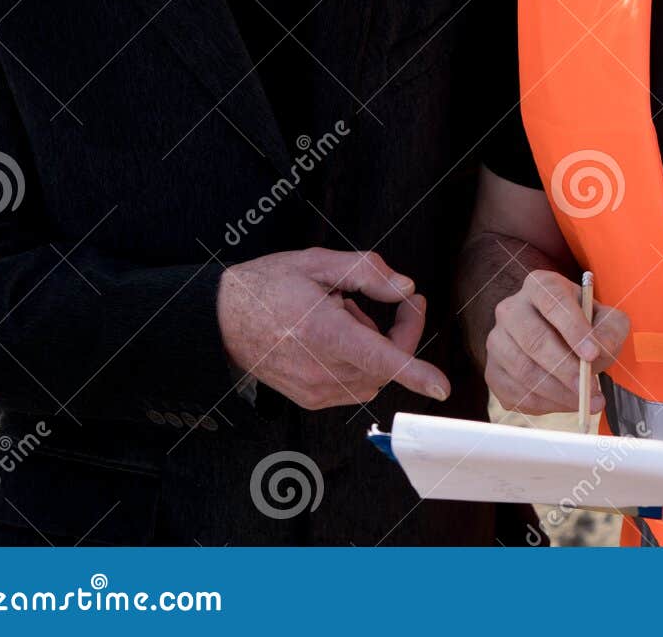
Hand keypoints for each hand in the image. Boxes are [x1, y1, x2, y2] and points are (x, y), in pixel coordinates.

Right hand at [217, 248, 450, 409]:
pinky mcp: (312, 399)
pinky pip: (356, 384)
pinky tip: (336, 336)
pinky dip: (361, 360)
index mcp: (323, 333)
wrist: (220, 320)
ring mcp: (314, 390)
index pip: (380, 358)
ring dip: (378, 346)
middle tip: (398, 298)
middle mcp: (320, 370)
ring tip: (346, 314)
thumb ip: (367, 272)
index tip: (441, 387)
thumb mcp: (317, 263)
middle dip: (403, 331)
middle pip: (387, 363)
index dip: (415, 373)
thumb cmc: (268, 286)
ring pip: (375, 375)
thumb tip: (405, 288)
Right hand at [484, 269, 628, 415]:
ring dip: (557, 392)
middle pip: (533, 339)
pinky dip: (544, 404)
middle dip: (565, 368)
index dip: (573, 329)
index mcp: (541, 286)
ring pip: (523, 370)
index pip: (553, 302)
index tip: (593, 354)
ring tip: (585, 401)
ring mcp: (497, 340)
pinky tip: (566, 403)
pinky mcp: (492, 371)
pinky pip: (514, 393)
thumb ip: (610, 331)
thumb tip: (598, 352)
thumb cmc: (588, 327)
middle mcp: (511, 309)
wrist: (562, 341)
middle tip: (590, 388)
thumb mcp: (608, 320)